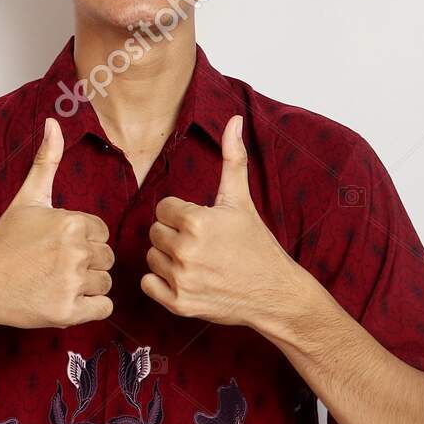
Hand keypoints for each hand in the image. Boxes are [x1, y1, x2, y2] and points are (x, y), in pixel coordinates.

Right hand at [0, 118, 115, 328]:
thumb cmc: (3, 242)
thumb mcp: (27, 199)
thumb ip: (46, 160)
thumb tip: (53, 121)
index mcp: (71, 222)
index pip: (100, 232)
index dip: (81, 240)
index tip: (55, 246)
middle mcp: (75, 251)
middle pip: (106, 257)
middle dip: (86, 263)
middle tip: (53, 266)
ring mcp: (72, 283)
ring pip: (105, 282)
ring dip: (87, 285)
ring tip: (55, 282)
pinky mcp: (68, 312)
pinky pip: (103, 308)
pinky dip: (89, 307)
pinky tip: (63, 299)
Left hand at [141, 115, 304, 326]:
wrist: (274, 292)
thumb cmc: (257, 245)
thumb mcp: (241, 200)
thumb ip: (233, 158)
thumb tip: (234, 119)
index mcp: (197, 221)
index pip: (163, 208)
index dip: (182, 214)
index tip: (203, 224)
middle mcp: (185, 251)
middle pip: (155, 232)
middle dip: (174, 235)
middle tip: (202, 244)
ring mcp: (181, 280)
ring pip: (152, 257)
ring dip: (168, 259)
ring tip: (197, 261)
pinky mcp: (179, 304)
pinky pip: (148, 284)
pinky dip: (161, 282)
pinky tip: (185, 278)